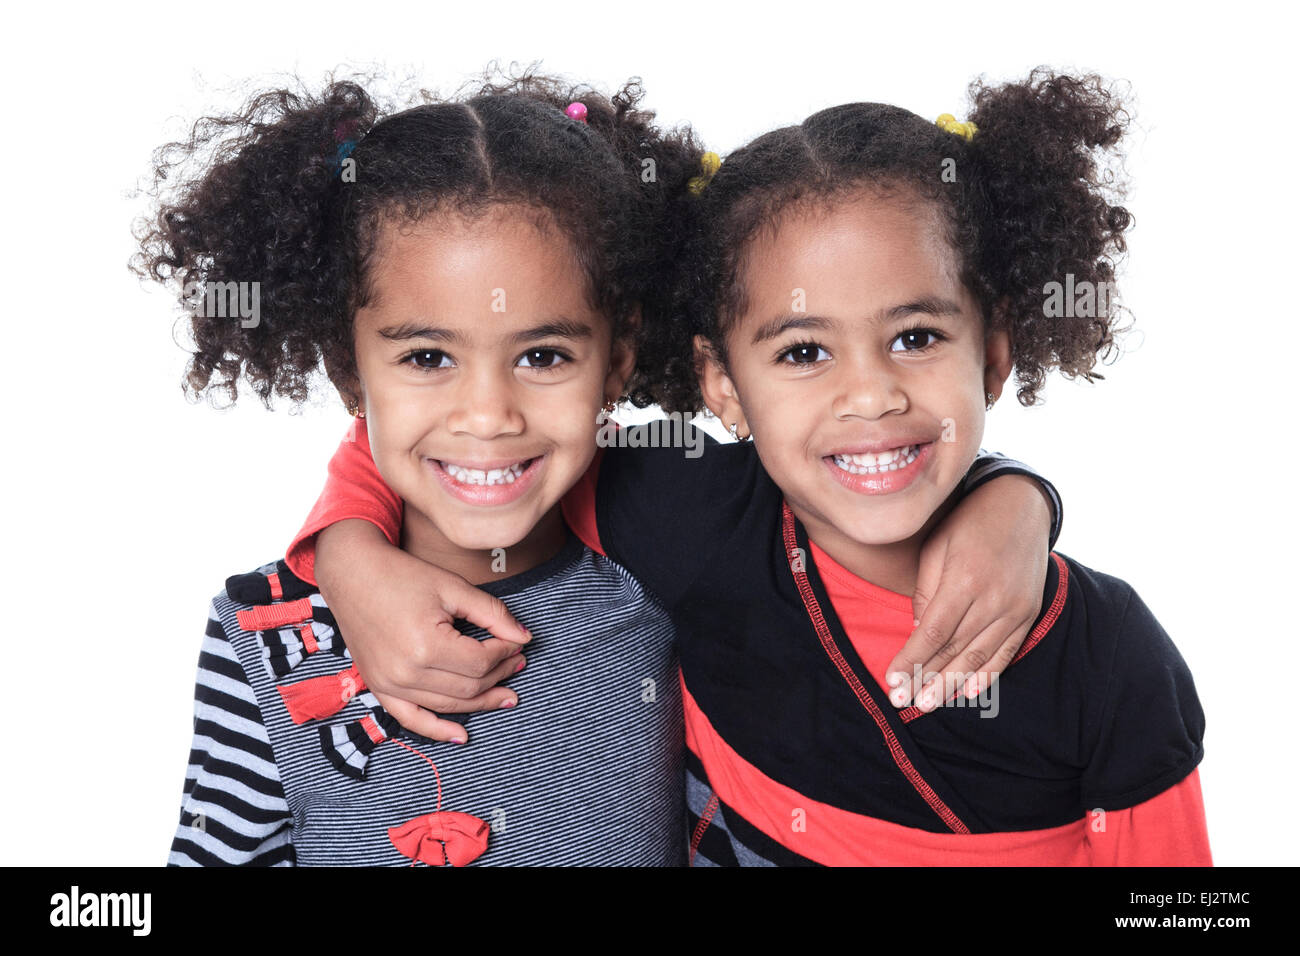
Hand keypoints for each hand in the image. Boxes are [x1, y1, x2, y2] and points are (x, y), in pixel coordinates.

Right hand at [316, 520, 531, 741]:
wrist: (353, 574)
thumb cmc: (403, 575)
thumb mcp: (453, 587)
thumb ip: (493, 614)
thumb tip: (524, 637)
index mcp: (426, 645)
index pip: (481, 662)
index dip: (505, 654)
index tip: (517, 642)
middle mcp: (406, 672)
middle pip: (469, 687)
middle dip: (499, 675)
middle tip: (518, 663)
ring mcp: (389, 684)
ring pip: (448, 705)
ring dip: (481, 701)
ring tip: (505, 694)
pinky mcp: (379, 687)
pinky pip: (411, 719)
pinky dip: (438, 731)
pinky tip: (462, 736)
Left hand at [885, 475, 1050, 710]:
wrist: (1021, 506)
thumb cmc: (968, 523)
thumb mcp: (936, 547)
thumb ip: (925, 591)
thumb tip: (916, 631)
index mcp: (965, 578)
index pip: (932, 632)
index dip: (911, 660)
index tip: (892, 680)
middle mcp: (994, 598)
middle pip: (955, 649)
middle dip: (927, 679)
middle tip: (904, 703)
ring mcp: (1015, 608)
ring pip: (979, 656)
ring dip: (952, 684)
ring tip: (928, 704)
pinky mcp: (1028, 613)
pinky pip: (1007, 651)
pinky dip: (987, 674)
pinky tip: (967, 692)